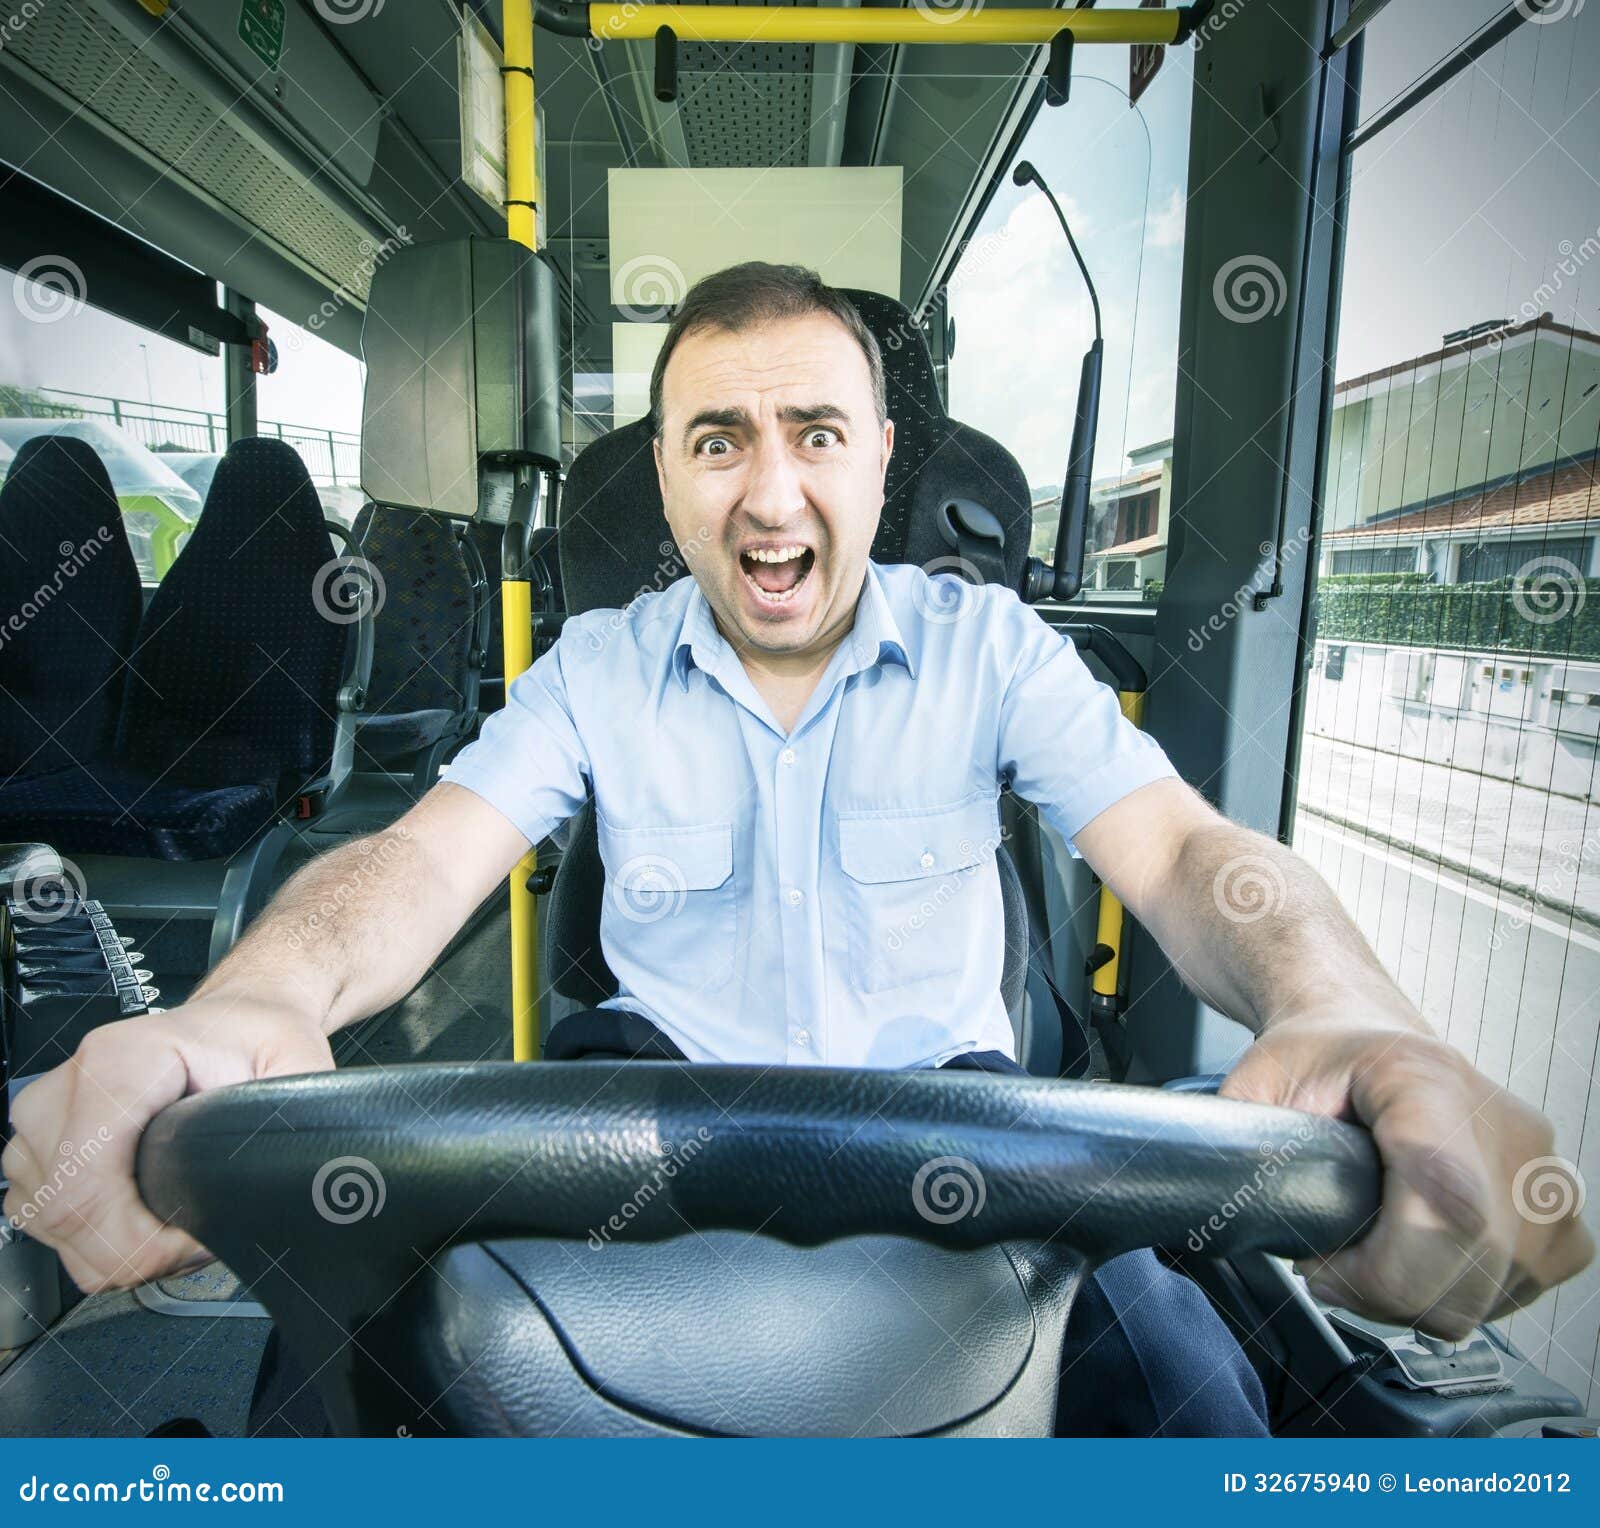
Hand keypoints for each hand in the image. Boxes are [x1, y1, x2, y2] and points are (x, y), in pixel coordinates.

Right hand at [2, 994, 333, 1292]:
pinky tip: (143, 1217)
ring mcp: (43, 1117)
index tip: (191, 1240)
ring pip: (51, 1227)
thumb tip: (286, 1180)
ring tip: (176, 1218)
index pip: (86, 1188)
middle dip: (133, 1251)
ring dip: (114, 1247)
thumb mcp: (296, 1066)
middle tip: (196, 1234)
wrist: (236, 1019)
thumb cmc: (259, 1038)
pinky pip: (45, 1220)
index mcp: (122, 1061)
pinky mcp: (38, 1143)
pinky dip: (95, 1238)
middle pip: (63, 1217)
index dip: (137, 1241)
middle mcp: (68, 1085)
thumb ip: (291, 1120)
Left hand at [1220, 1006, 1593, 1338]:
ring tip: (1369, 1254)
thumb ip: (1238, 1143)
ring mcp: (1540, 1167)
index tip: (1322, 1267)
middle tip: (1330, 1269)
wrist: (1361, 1031)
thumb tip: (1214, 1207)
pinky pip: (1523, 1286)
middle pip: (1474, 1264)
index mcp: (1425, 1081)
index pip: (1446, 1202)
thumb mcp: (1256, 1081)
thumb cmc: (1316, 1055)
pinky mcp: (1557, 1205)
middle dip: (1387, 1295)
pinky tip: (1420, 1257)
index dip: (1385, 1268)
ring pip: (1495, 1290)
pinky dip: (1466, 1293)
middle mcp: (1501, 1123)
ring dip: (1421, 1298)